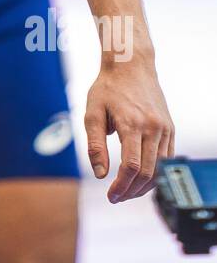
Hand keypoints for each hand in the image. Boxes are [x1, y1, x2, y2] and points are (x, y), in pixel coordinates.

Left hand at [85, 58, 174, 202]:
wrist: (132, 65)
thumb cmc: (108, 87)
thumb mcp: (92, 112)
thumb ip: (95, 145)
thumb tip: (100, 174)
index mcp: (132, 124)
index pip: (131, 166)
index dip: (121, 187)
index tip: (110, 196)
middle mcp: (153, 128)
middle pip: (148, 172)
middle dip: (131, 191)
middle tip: (116, 197)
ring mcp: (164, 128)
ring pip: (160, 169)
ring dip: (144, 186)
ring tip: (127, 191)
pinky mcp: (170, 128)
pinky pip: (167, 159)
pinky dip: (156, 173)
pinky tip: (141, 179)